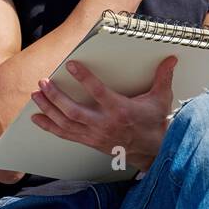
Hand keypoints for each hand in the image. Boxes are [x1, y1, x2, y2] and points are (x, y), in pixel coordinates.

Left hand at [29, 56, 176, 172]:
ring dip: (48, 109)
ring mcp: (94, 135)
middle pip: (73, 111)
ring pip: (65, 123)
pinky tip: (36, 119)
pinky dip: (49, 126)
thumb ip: (163, 77)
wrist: (151, 151)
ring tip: (36, 95)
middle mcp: (104, 125)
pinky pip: (65, 135)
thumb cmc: (153, 122)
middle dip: (56, 97)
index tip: (70, 65)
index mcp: (119, 111)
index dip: (84, 78)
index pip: (98, 92)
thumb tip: (172, 58)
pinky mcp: (89, 141)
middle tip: (44, 82)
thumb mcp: (160, 99)